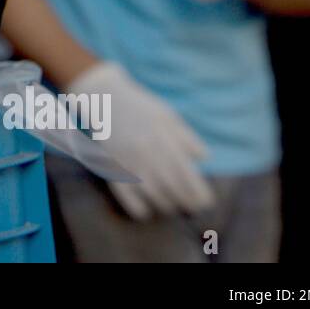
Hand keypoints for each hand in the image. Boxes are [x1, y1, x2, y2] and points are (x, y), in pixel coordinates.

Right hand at [68, 62, 214, 218]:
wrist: (104, 99)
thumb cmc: (140, 108)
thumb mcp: (168, 116)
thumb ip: (187, 137)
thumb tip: (204, 159)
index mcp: (163, 139)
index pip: (188, 176)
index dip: (199, 194)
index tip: (205, 202)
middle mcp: (146, 153)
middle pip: (173, 189)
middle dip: (187, 203)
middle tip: (192, 207)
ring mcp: (128, 161)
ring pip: (153, 196)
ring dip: (166, 206)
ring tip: (172, 205)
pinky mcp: (111, 167)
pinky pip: (127, 197)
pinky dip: (139, 209)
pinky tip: (146, 210)